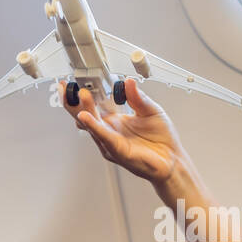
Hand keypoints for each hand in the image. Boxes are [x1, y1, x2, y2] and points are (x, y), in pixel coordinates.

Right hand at [60, 78, 186, 183]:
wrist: (173, 160)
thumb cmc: (161, 140)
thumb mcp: (151, 111)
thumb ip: (138, 97)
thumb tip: (128, 82)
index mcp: (114, 120)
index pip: (94, 104)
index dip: (84, 93)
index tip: (78, 81)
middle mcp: (109, 131)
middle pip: (85, 114)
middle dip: (74, 101)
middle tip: (68, 87)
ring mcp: (110, 142)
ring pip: (91, 125)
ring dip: (84, 109)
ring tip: (80, 96)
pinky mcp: (117, 151)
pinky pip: (103, 137)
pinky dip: (93, 127)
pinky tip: (85, 118)